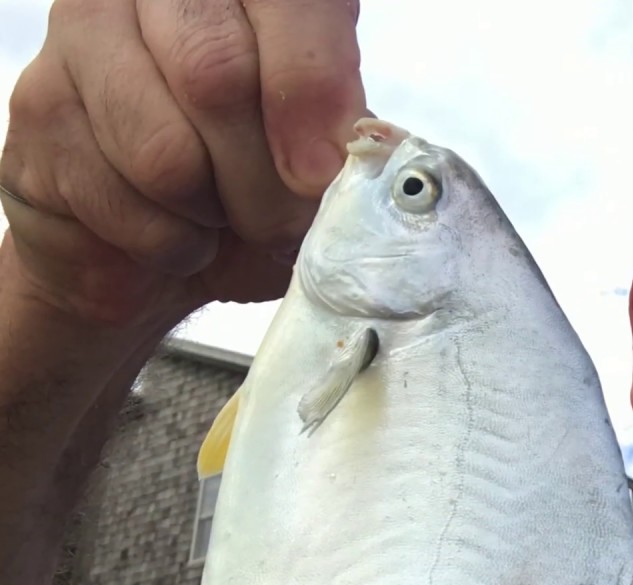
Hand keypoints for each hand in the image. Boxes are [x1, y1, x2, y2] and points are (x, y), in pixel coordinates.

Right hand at [0, 0, 369, 332]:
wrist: (166, 258)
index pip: (287, 0)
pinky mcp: (37, 109)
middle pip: (216, 74)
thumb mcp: (321, 163)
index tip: (324, 168)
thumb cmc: (257, 193)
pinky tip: (178, 232)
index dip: (310, 87)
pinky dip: (169, 242)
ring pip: (161, 148)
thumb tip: (343, 149)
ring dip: (212, 212)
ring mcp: (83, 37)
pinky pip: (118, 198)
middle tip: (282, 223)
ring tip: (223, 217)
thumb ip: (340, 139)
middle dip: (265, 179)